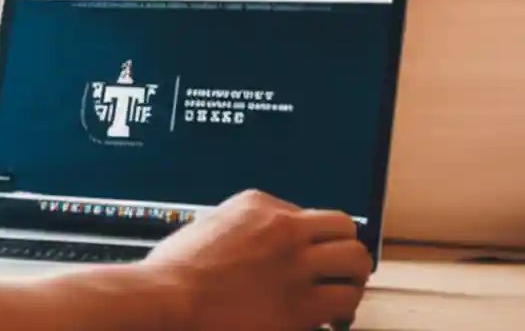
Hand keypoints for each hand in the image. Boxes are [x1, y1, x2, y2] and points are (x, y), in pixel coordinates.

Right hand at [144, 190, 371, 330]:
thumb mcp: (210, 224)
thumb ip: (244, 226)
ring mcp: (296, 266)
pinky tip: (331, 322)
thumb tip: (263, 242)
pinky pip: (343, 303)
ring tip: (342, 298)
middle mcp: (285, 229)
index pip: (309, 214)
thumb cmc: (175, 271)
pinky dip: (342, 314)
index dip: (314, 240)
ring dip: (352, 281)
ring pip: (356, 263)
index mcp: (260, 205)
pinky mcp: (300, 305)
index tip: (310, 257)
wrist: (168, 298)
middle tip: (340, 273)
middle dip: (346, 252)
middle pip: (345, 230)